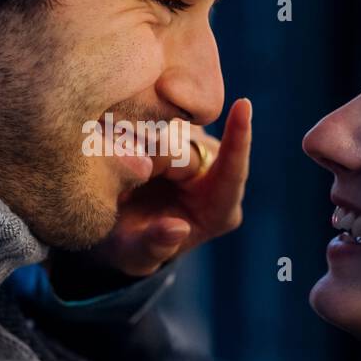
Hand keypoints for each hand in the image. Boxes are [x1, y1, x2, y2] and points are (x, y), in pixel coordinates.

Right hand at [86, 97, 252, 276]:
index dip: (238, 139)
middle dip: (155, 157)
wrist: (117, 226)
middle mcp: (215, 175)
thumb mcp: (135, 254)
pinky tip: (126, 143)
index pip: (232, 172)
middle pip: (190, 148)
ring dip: (144, 141)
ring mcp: (199, 151)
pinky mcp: (182, 133)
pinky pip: (163, 116)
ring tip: (123, 166)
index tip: (243, 106)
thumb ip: (155, 245)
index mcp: (218, 209)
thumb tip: (178, 229)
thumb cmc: (131, 245)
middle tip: (125, 181)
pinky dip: (143, 124)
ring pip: (174, 129)